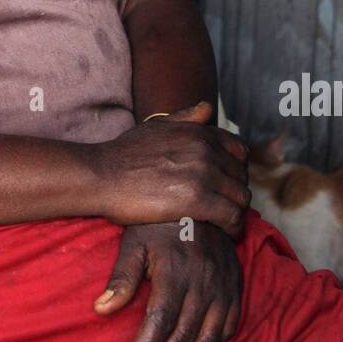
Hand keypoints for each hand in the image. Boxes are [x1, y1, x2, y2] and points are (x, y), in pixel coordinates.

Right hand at [93, 100, 249, 237]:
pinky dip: (233, 227)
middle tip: (225, 208)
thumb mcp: (155, 127)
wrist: (101, 175)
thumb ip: (185, 118)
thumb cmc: (124, 154)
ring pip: (240, 198)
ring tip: (226, 223)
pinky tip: (224, 233)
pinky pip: (231, 216)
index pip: (239, 151)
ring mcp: (202, 173)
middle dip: (236, 194)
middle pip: (241, 177)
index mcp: (198, 132)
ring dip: (237, 212)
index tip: (227, 185)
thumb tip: (207, 108)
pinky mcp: (196, 200)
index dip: (236, 170)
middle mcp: (204, 149)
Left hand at [94, 219, 241, 341]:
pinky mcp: (234, 287)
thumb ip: (121, 277)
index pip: (160, 322)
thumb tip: (101, 309)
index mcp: (176, 270)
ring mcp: (223, 286)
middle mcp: (203, 281)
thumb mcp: (133, 242)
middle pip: (182, 337)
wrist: (198, 197)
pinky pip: (226, 329)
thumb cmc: (157, 223)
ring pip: (205, 339)